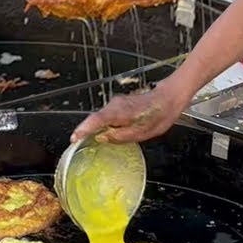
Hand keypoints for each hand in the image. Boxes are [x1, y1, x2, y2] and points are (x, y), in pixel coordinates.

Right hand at [71, 81, 188, 143]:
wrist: (168, 98)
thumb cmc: (159, 114)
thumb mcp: (142, 132)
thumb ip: (120, 136)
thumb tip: (102, 138)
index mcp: (121, 112)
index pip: (97, 119)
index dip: (84, 129)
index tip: (75, 138)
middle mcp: (115, 105)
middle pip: (96, 118)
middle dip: (86, 130)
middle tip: (78, 144)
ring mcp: (115, 103)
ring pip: (101, 117)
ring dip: (94, 128)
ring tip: (90, 140)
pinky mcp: (118, 104)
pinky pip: (106, 116)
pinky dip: (102, 124)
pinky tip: (106, 133)